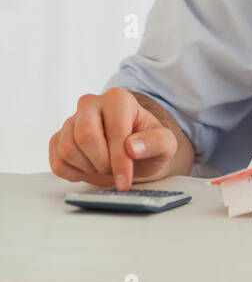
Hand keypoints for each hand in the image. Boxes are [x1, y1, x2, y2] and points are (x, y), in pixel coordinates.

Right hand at [49, 87, 178, 190]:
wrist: (135, 154)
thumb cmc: (149, 146)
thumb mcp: (165, 145)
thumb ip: (155, 142)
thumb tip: (132, 146)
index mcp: (118, 99)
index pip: (114, 130)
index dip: (119, 160)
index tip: (125, 182)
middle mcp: (91, 103)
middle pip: (84, 135)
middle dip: (101, 162)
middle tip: (114, 171)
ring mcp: (71, 121)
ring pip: (67, 148)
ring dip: (87, 167)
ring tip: (103, 166)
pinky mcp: (58, 139)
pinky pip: (56, 161)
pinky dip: (73, 173)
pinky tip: (89, 169)